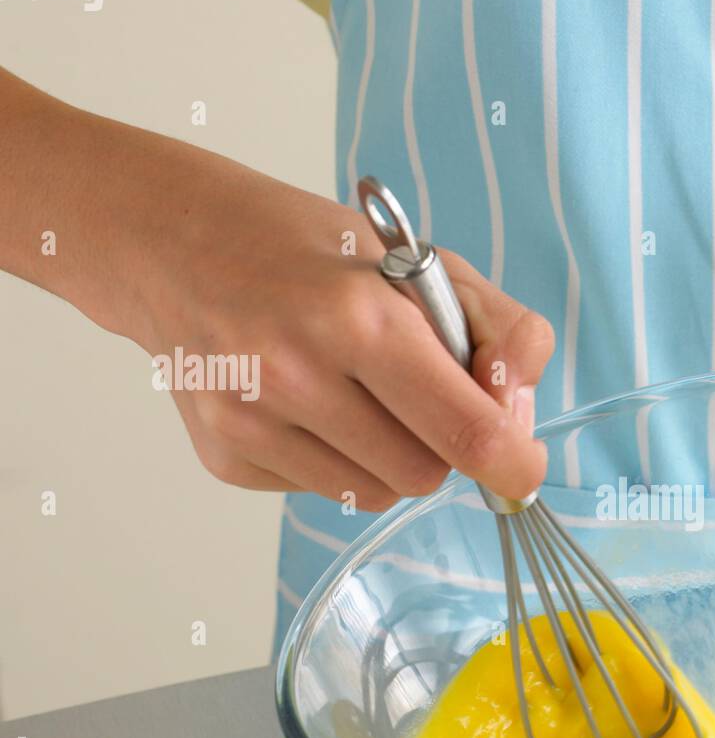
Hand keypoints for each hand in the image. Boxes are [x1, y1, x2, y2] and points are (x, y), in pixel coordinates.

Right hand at [8, 82, 550, 513]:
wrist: (168, 243)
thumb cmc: (308, 251)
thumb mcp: (420, 260)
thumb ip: (499, 330)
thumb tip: (519, 416)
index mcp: (357, 319)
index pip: (466, 432)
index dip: (513, 460)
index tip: (523, 463)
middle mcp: (294, 376)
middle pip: (425, 475)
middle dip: (441, 444)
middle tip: (420, 393)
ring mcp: (250, 423)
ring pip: (375, 494)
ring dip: (390, 456)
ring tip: (357, 392)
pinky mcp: (223, 456)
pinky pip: (321, 491)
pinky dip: (334, 458)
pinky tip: (304, 403)